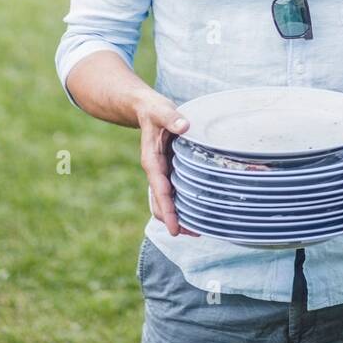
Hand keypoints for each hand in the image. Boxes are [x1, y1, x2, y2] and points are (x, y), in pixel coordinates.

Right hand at [137, 93, 199, 237]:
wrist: (146, 108)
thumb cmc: (154, 110)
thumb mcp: (161, 111)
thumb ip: (171, 118)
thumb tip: (184, 126)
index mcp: (151, 161)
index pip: (160, 190)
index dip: (168, 210)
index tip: (175, 229)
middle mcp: (155, 171)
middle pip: (160, 203)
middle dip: (173, 220)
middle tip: (193, 234)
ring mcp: (161, 172)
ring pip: (165, 201)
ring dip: (177, 215)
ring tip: (196, 229)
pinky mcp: (167, 170)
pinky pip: (171, 192)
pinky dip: (179, 203)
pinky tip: (194, 209)